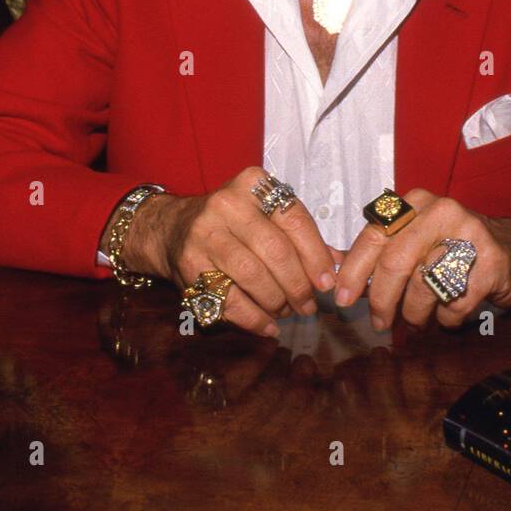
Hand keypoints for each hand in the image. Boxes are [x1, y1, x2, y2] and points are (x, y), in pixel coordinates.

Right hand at [119, 168, 337, 337]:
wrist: (171, 227)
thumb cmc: (231, 222)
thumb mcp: (265, 215)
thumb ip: (300, 235)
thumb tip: (339, 263)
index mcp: (253, 184)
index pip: (295, 220)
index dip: (315, 255)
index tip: (327, 282)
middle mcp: (227, 204)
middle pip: (275, 250)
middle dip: (298, 285)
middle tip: (308, 306)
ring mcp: (205, 233)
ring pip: (253, 275)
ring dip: (277, 302)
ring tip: (287, 313)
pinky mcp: (190, 264)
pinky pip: (229, 299)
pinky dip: (253, 318)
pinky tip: (267, 326)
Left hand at [334, 190, 510, 329]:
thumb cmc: (455, 249)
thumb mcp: (414, 240)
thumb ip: (374, 250)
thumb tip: (329, 262)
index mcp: (416, 203)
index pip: (374, 235)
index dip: (354, 271)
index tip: (342, 298)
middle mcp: (442, 211)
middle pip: (396, 262)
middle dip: (381, 300)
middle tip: (378, 323)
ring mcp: (470, 235)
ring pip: (423, 286)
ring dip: (414, 314)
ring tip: (416, 320)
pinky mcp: (492, 263)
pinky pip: (454, 304)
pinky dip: (446, 319)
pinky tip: (449, 315)